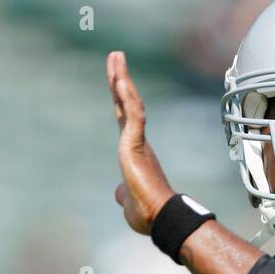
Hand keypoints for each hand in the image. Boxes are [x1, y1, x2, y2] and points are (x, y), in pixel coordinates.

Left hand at [106, 50, 173, 233]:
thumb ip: (123, 192)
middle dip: (119, 78)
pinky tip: (120, 80)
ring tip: (115, 57)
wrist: (159, 218)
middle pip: (126, 103)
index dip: (119, 97)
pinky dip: (127, 98)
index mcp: (134, 151)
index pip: (124, 117)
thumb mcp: (127, 200)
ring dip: (121, 79)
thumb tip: (119, 193)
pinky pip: (133, 116)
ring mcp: (137, 141)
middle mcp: (137, 141)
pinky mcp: (137, 145)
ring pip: (130, 103)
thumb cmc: (147, 213)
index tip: (116, 78)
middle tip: (115, 55)